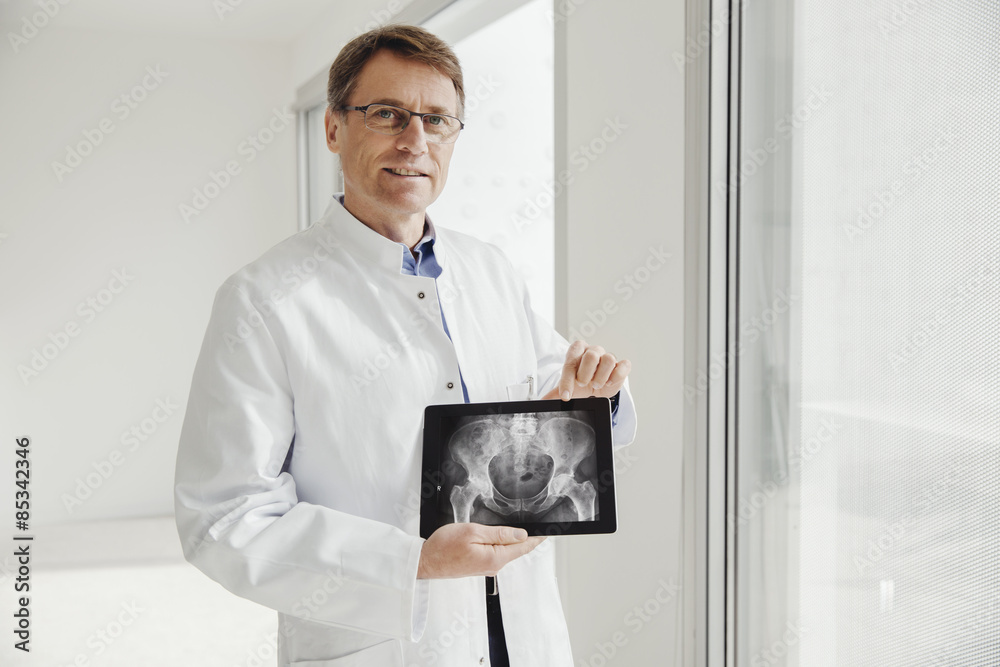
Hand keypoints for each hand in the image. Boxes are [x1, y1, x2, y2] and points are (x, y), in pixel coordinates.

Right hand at [417, 523, 545, 578]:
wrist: (425, 562)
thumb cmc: (444, 547)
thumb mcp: (473, 532)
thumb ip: (499, 534)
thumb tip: (521, 534)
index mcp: (495, 558)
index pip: (524, 546)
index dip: (538, 537)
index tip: (549, 531)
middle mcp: (493, 566)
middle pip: (516, 548)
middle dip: (527, 536)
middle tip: (538, 524)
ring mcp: (486, 567)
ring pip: (505, 550)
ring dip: (512, 539)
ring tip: (519, 526)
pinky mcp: (478, 565)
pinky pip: (495, 552)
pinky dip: (501, 543)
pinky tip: (499, 535)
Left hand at [541, 339, 630, 401]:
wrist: (598, 387)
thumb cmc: (582, 383)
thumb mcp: (569, 387)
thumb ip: (556, 393)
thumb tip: (542, 402)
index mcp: (577, 351)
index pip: (571, 361)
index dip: (567, 380)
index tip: (566, 396)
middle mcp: (593, 351)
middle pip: (592, 355)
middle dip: (586, 374)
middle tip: (583, 385)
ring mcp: (608, 356)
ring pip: (609, 358)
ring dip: (601, 376)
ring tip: (597, 385)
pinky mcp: (621, 365)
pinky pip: (623, 365)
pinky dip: (616, 376)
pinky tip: (609, 382)